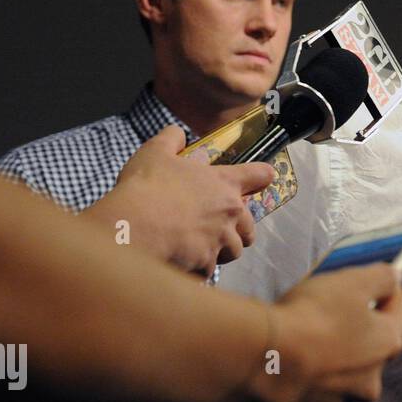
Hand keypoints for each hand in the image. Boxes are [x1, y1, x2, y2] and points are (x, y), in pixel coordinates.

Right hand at [88, 126, 274, 276]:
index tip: (267, 176)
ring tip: (203, 247)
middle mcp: (230, 213)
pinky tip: (183, 264)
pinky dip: (199, 268)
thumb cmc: (148, 186)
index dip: (263, 175)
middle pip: (250, 226)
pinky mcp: (208, 263)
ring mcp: (221, 240)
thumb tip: (176, 132)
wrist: (134, 225)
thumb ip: (170, 139)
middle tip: (220, 228)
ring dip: (223, 250)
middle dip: (239, 229)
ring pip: (234, 250)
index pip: (258, 175)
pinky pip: (209, 269)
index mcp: (224, 183)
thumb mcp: (155, 153)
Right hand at [249, 263, 401, 401]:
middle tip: (327, 318)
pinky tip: (289, 377)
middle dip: (354, 334)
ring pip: (339, 382)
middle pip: (367, 351)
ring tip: (303, 349)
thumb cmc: (311, 316)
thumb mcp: (352, 282)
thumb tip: (395, 277)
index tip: (373, 282)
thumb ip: (382, 277)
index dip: (384, 291)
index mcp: (387, 346)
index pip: (395, 309)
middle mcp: (370, 383)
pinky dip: (303, 392)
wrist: (262, 357)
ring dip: (329, 368)